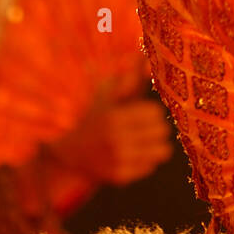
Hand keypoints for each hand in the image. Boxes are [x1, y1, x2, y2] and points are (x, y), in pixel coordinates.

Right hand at [49, 88, 173, 185]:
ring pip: (162, 151)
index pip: (156, 113)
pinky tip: (131, 156)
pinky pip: (151, 166)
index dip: (151, 112)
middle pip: (162, 131)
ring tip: (141, 141)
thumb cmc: (97, 116)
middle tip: (141, 128)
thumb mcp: (107, 94)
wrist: (71, 153)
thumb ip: (129, 76)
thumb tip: (146, 56)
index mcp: (113, 116)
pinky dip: (145, 161)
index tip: (140, 113)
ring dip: (156, 145)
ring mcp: (118, 160)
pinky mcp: (120, 176)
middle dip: (155, 128)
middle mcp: (115, 139)